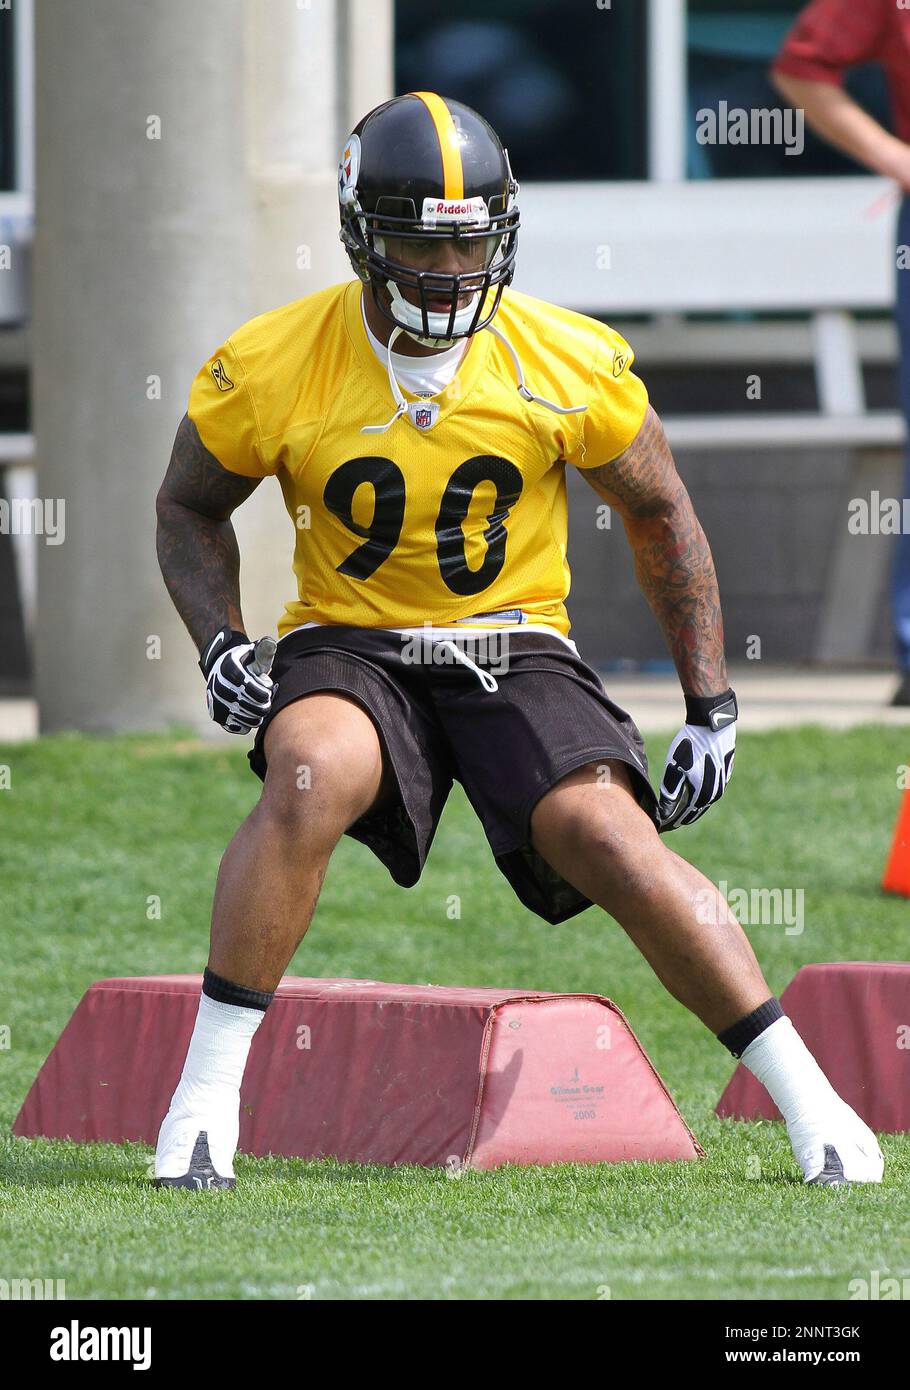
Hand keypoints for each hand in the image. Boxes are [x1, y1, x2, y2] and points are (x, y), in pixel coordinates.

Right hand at [199, 627, 274, 734]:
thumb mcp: (254, 653)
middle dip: (264, 706)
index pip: (256, 691)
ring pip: (248, 720)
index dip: (266, 693)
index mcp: (231, 670)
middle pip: (254, 708)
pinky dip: (246, 724)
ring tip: (259, 707)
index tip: (267, 690)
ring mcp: (217, 703)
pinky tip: (249, 714)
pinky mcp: (217, 715)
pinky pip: (238, 727)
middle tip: (265, 701)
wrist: (221, 669)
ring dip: (257, 716)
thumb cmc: (245, 662)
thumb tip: (271, 643)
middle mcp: (221, 687)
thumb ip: (264, 650)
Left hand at [658, 689, 736, 829]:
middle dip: (681, 818)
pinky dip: (700, 795)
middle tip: (668, 823)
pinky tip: (695, 794)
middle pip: (695, 811)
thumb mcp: (674, 768)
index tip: (661, 827)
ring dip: (692, 808)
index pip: (684, 815)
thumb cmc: (689, 745)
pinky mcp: (724, 772)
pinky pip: (711, 790)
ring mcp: (721, 782)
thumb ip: (670, 792)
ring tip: (680, 812)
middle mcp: (714, 793)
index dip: (671, 822)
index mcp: (701, 794)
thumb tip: (665, 812)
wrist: (712, 725)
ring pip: (704, 802)